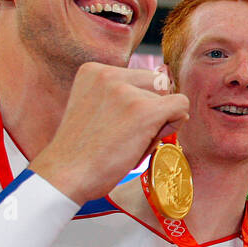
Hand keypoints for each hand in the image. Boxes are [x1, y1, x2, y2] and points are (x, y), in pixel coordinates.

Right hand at [29, 63, 189, 203]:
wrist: (65, 175)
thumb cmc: (82, 151)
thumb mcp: (95, 110)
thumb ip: (123, 97)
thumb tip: (171, 91)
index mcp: (94, 71)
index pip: (140, 77)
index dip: (140, 102)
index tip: (120, 124)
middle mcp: (109, 74)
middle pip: (157, 83)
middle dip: (153, 108)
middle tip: (128, 135)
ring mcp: (127, 91)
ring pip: (169, 98)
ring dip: (159, 122)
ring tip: (130, 142)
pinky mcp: (144, 110)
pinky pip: (181, 105)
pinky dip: (175, 123)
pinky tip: (150, 140)